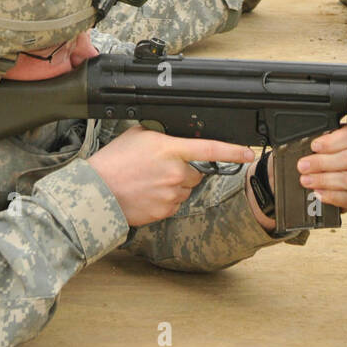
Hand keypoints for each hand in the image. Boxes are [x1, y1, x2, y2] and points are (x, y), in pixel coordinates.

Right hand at [89, 126, 254, 225]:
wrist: (98, 191)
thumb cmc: (114, 161)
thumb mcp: (138, 135)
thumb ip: (162, 134)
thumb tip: (174, 136)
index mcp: (170, 149)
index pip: (210, 149)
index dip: (233, 151)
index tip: (248, 152)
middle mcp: (175, 173)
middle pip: (197, 171)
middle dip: (185, 169)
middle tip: (160, 168)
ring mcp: (172, 194)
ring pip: (185, 188)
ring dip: (175, 185)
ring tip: (149, 181)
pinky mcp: (165, 211)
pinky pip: (175, 204)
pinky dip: (165, 199)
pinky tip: (147, 193)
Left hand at [295, 124, 346, 213]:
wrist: (300, 182)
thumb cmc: (304, 160)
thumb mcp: (304, 146)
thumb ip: (308, 143)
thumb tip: (302, 145)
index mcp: (346, 140)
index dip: (333, 142)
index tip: (314, 146)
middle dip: (322, 163)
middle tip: (303, 166)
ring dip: (324, 180)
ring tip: (306, 180)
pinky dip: (332, 196)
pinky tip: (318, 193)